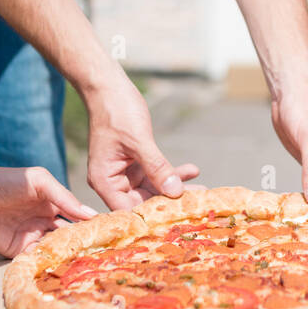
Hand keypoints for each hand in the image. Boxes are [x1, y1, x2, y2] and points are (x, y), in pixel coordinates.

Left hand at [0, 167, 98, 257]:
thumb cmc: (5, 182)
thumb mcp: (39, 181)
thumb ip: (64, 197)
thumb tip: (90, 214)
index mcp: (51, 201)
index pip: (77, 213)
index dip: (92, 220)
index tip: (112, 229)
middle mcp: (45, 220)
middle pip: (70, 233)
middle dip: (85, 240)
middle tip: (107, 249)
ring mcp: (33, 236)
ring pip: (58, 247)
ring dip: (71, 252)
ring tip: (92, 260)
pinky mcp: (20, 252)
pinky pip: (40, 258)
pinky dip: (53, 262)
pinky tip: (68, 266)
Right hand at [84, 67, 199, 210]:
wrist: (109, 87)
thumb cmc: (116, 111)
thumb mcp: (139, 140)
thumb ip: (156, 167)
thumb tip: (175, 192)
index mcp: (104, 181)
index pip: (127, 211)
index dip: (150, 218)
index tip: (176, 221)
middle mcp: (113, 182)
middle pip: (142, 202)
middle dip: (169, 203)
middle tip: (197, 206)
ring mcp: (125, 173)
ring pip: (153, 189)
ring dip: (176, 188)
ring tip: (202, 191)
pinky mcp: (135, 163)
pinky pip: (156, 174)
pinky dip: (173, 173)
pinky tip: (193, 171)